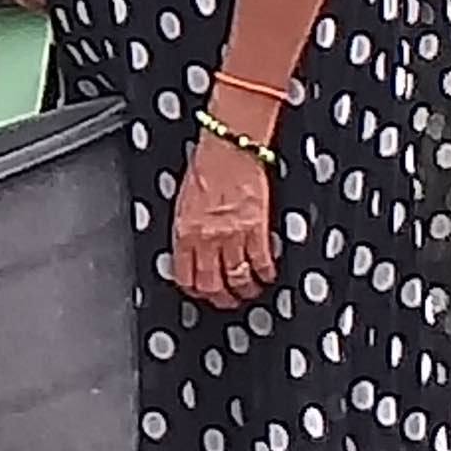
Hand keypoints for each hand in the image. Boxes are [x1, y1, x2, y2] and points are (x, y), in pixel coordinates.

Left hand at [168, 131, 277, 308]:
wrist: (228, 149)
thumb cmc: (206, 168)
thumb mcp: (183, 202)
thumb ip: (186, 230)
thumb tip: (188, 250)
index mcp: (184, 232)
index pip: (184, 275)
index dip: (192, 289)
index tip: (199, 292)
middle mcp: (207, 238)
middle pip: (211, 284)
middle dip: (219, 298)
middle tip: (226, 301)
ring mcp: (232, 236)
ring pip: (237, 278)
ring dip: (243, 290)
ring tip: (247, 291)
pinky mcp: (256, 229)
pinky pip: (261, 262)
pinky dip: (265, 274)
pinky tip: (267, 275)